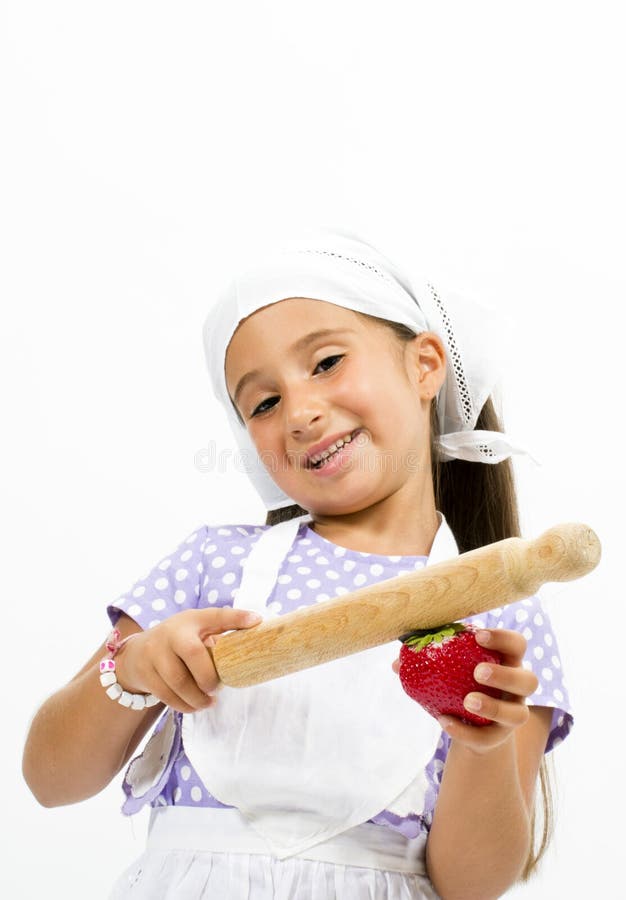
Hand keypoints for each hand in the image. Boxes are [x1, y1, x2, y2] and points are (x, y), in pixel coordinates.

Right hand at [114, 608, 261, 712]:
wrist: (136, 653)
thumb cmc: (178, 641)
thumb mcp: (196, 630)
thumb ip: (220, 632)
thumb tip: (256, 634)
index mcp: (192, 620)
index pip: (216, 615)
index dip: (236, 618)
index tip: (256, 621)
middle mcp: (172, 633)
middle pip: (193, 654)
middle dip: (209, 677)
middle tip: (217, 687)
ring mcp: (155, 653)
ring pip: (178, 681)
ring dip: (198, 698)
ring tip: (209, 701)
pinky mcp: (145, 673)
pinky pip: (167, 696)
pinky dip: (185, 705)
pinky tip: (195, 705)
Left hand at [392, 628, 537, 753]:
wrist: (467, 723)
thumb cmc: (458, 682)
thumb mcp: (447, 668)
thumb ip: (427, 658)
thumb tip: (397, 663)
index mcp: (506, 662)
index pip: (518, 644)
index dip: (503, 638)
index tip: (478, 636)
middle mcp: (516, 689)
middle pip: (529, 680)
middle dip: (505, 675)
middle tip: (478, 672)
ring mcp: (512, 715)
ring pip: (519, 715)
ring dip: (494, 707)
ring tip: (467, 701)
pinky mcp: (498, 739)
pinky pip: (488, 738)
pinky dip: (466, 731)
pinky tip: (444, 721)